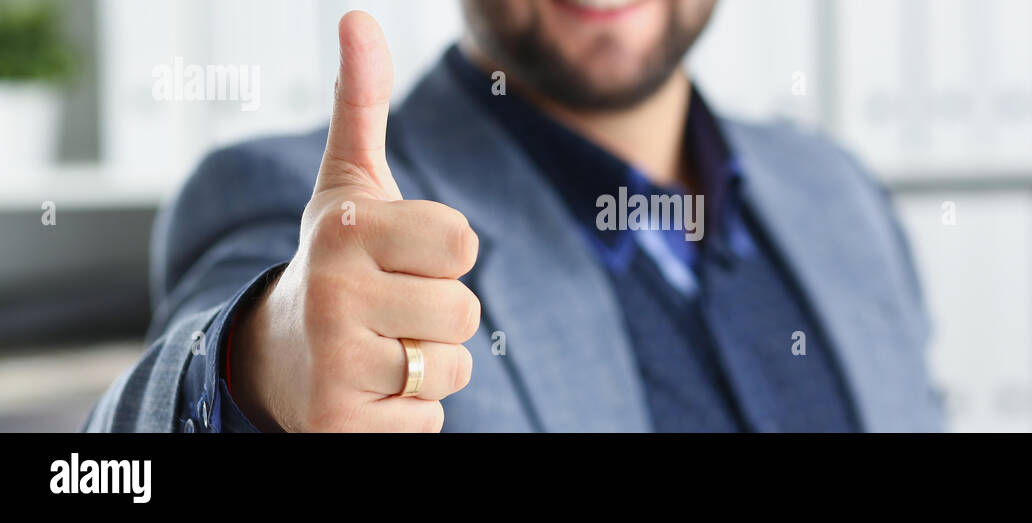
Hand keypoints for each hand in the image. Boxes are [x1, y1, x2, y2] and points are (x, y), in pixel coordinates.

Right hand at [229, 11, 479, 431]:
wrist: (275, 356)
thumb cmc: (336, 260)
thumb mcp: (347, 183)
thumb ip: (361, 105)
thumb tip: (359, 17)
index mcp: (344, 230)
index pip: (465, 244)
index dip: (445, 253)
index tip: (402, 254)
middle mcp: (331, 295)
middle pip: (466, 311)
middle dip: (439, 312)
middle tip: (390, 306)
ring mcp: (333, 364)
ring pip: (453, 369)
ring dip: (430, 364)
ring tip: (381, 346)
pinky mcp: (338, 426)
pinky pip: (429, 421)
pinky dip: (410, 410)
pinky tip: (369, 389)